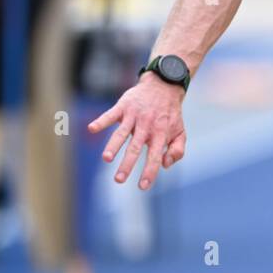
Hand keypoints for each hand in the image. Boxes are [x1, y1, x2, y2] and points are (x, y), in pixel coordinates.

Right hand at [88, 72, 187, 189]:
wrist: (164, 86)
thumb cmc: (169, 114)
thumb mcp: (180, 132)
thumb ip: (177, 151)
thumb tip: (165, 165)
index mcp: (161, 135)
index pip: (155, 156)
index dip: (150, 171)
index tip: (143, 186)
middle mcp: (147, 126)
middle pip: (135, 148)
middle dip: (127, 164)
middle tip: (118, 180)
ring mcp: (134, 116)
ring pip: (122, 133)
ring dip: (114, 146)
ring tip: (106, 158)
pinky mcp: (123, 106)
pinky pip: (111, 114)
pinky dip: (101, 121)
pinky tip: (92, 128)